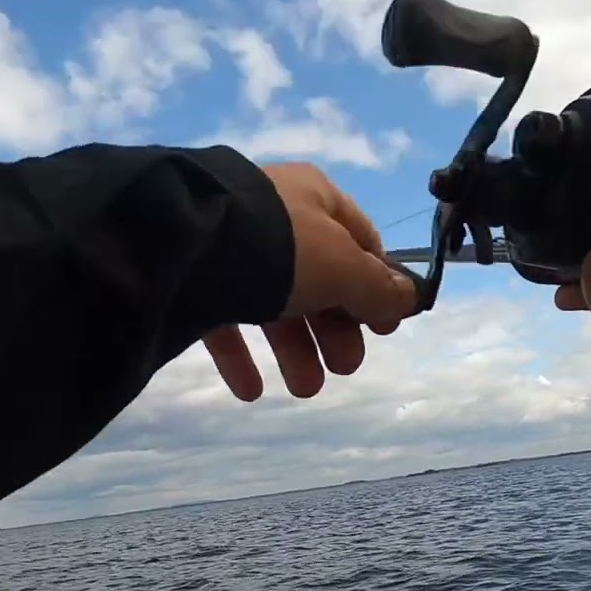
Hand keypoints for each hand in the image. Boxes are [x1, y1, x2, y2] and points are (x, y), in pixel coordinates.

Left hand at [204, 162, 417, 400]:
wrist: (182, 245)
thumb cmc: (278, 247)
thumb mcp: (341, 267)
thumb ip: (375, 287)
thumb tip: (408, 297)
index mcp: (314, 199)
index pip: (359, 241)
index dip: (376, 286)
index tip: (384, 330)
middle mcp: (273, 217)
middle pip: (317, 278)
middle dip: (334, 329)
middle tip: (345, 368)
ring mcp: (229, 246)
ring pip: (271, 301)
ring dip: (295, 350)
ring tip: (304, 390)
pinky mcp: (192, 276)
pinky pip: (223, 318)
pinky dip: (241, 356)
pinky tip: (250, 390)